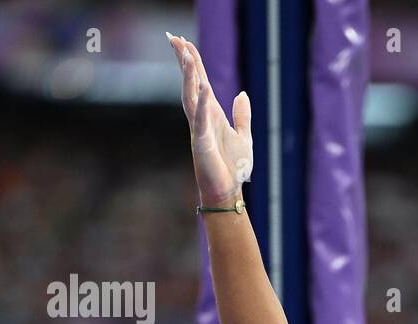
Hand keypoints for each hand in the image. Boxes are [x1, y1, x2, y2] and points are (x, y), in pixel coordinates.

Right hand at [167, 32, 252, 205]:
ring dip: (189, 76)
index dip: (192, 61)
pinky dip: (202, 102)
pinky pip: (201, 119)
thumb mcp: (244, 136)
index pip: (200, 81)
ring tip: (186, 54)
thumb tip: (242, 93)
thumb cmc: (234, 167)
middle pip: (190, 83)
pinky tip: (203, 86)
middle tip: (173, 37)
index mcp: (211, 114)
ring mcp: (198, 129)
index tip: (183, 41)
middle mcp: (202, 117)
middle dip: (183, 61)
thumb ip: (242, 115)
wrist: (228, 191)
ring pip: (190, 96)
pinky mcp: (201, 142)